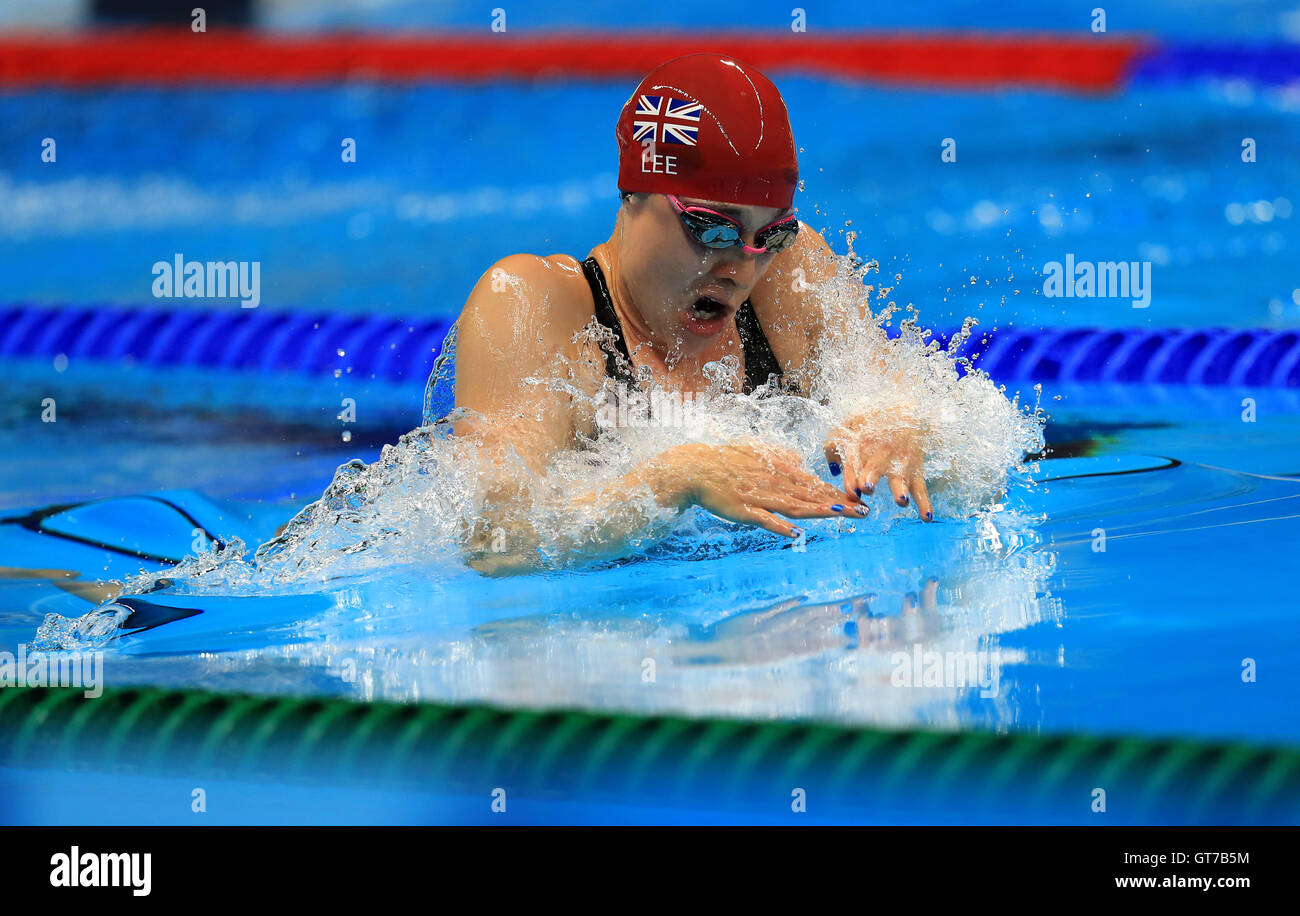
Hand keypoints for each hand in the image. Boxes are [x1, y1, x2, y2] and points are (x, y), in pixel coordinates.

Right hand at [643, 442, 867, 538]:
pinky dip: (778, 526)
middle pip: (812, 495)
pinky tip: (794, 533)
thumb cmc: (727, 460)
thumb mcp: (758, 451)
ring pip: (793, 506)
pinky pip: (763, 519)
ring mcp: (759, 497)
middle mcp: (774, 483)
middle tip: (865, 511)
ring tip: (841, 516)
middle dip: (839, 503)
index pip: (815, 483)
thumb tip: (799, 460)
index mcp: (780, 470)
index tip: (861, 500)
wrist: (696, 468)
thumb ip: (781, 457)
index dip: (839, 492)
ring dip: (818, 511)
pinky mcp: (743, 510)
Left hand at [824, 410, 934, 520]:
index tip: (851, 490)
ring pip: (900, 476)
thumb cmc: (872, 421)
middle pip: (875, 466)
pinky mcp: (915, 469)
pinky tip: (926, 516)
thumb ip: (835, 444)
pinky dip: (925, 501)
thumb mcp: (849, 425)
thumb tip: (834, 469)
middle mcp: (882, 453)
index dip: (851, 476)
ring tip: (901, 500)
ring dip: (900, 489)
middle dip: (871, 477)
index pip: (854, 461)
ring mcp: (900, 462)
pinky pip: (920, 486)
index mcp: (863, 443)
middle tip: (868, 487)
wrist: (907, 409)